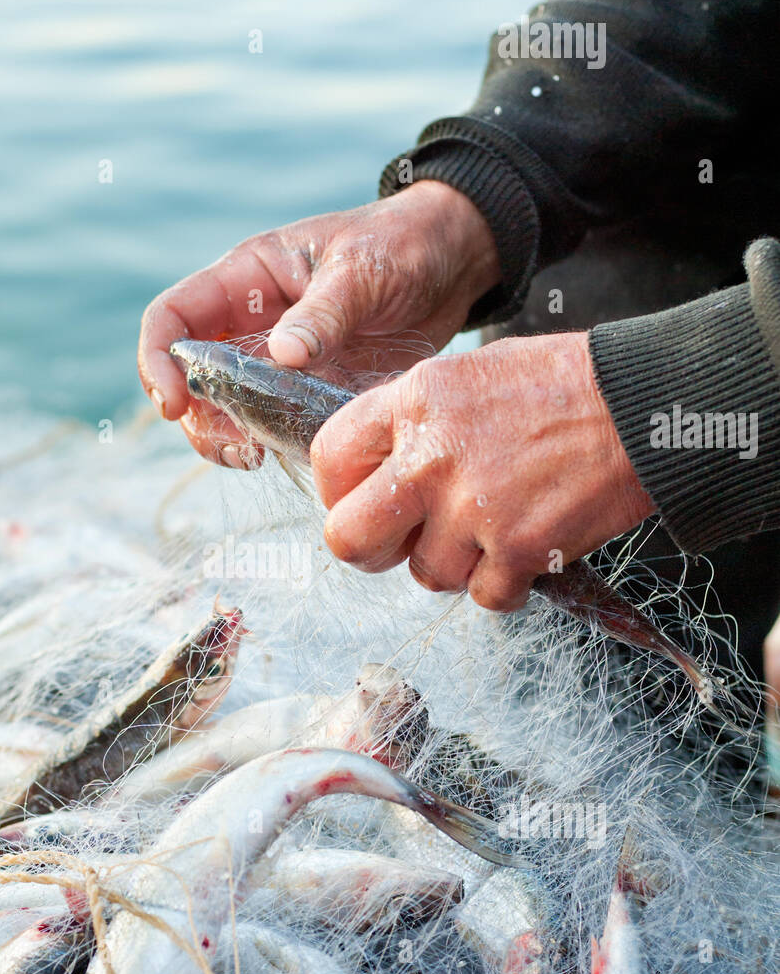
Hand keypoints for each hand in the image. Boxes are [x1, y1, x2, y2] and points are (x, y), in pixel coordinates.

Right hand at [137, 181, 500, 465]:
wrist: (454, 262)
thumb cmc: (403, 243)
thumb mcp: (364, 269)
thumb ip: (324, 311)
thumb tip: (282, 355)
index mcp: (245, 279)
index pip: (173, 318)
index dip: (158, 361)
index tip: (174, 404)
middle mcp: (249, 323)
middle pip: (189, 377)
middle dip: (195, 418)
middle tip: (232, 448)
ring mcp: (276, 362)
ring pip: (223, 409)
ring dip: (226, 439)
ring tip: (252, 458)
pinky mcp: (307, 390)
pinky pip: (270, 424)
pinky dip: (266, 445)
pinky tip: (281, 456)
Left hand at [310, 331, 655, 610]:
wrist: (643, 406)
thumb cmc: (561, 386)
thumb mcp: (467, 376)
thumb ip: (413, 424)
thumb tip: (376, 476)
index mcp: (414, 403)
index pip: (331, 459)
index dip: (338, 493)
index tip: (358, 503)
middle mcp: (430, 458)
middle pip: (349, 538)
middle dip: (372, 552)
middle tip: (401, 545)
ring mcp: (473, 508)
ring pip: (426, 576)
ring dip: (457, 564)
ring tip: (496, 525)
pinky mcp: (519, 549)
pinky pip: (484, 597)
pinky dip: (505, 584)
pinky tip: (528, 546)